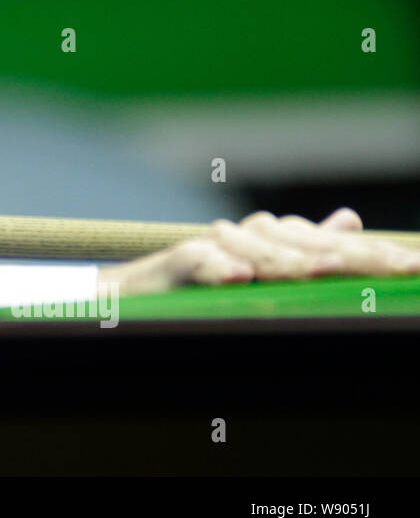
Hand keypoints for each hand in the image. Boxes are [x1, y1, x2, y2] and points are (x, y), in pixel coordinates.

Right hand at [97, 208, 419, 296]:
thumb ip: (302, 248)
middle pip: (303, 241)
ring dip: (292, 261)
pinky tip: (240, 276)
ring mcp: (208, 248)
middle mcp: (243, 236)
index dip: (371, 252)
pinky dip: (216, 267)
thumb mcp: (257, 272)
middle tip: (398, 266)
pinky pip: (195, 261)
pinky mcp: (168, 266)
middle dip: (352, 254)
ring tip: (328, 270)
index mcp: (270, 241)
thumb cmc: (195, 291)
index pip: (329, 242)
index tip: (415, 266)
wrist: (126, 299)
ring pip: (257, 250)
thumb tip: (351, 219)